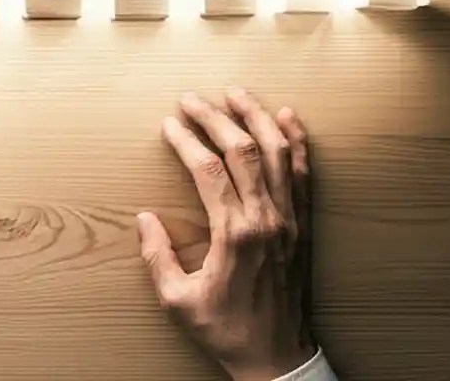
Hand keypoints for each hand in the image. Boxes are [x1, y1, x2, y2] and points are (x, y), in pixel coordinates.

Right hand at [137, 89, 315, 380]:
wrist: (277, 357)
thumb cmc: (225, 330)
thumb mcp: (177, 299)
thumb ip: (156, 256)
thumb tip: (144, 219)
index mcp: (234, 234)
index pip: (208, 169)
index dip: (187, 140)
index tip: (169, 123)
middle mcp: (266, 219)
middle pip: (243, 151)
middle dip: (215, 118)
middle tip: (192, 98)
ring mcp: (289, 220)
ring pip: (278, 153)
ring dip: (257, 118)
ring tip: (237, 94)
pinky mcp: (302, 226)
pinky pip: (305, 174)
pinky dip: (297, 142)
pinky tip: (287, 119)